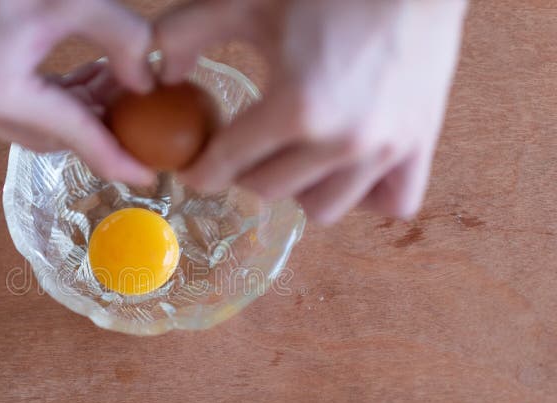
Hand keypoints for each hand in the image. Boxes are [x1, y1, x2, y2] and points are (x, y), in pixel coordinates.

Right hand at [0, 0, 154, 184]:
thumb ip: (123, 39)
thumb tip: (147, 84)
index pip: (70, 134)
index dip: (115, 155)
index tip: (147, 174)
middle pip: (48, 137)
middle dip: (95, 124)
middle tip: (132, 99)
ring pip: (28, 128)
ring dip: (70, 113)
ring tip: (107, 81)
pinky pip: (6, 114)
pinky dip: (42, 103)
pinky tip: (73, 80)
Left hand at [156, 0, 467, 222]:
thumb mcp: (244, 0)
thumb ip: (185, 34)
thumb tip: (156, 77)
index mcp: (294, 107)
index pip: (226, 166)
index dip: (201, 170)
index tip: (196, 166)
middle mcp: (341, 141)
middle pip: (269, 191)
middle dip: (246, 171)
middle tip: (245, 146)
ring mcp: (386, 149)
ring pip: (324, 208)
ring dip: (301, 189)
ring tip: (296, 155)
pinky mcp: (420, 145)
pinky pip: (393, 204)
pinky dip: (367, 195)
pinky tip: (349, 166)